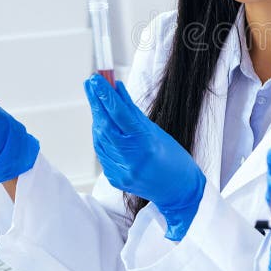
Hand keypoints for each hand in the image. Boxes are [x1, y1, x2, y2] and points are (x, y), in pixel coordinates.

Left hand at [84, 74, 205, 240]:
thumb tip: (117, 90)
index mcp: (145, 144)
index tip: (96, 79)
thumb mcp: (157, 132)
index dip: (106, 95)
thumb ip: (134, 113)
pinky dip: (100, 136)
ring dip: (97, 118)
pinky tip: (102, 124)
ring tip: (96, 100)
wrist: (179, 191)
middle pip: (105, 126)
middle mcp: (131, 159)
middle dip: (96, 102)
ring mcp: (121, 171)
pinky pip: (102, 152)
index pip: (120, 115)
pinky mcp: (115, 179)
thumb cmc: (174, 159)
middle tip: (91, 83)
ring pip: (100, 139)